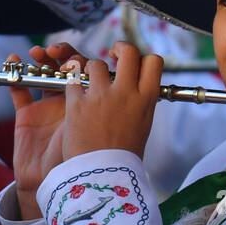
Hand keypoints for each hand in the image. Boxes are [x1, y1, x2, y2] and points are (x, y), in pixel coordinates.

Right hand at [6, 42, 84, 218]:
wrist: (63, 187)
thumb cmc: (85, 159)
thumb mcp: (95, 127)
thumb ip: (99, 105)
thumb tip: (110, 79)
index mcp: (91, 103)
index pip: (89, 72)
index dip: (83, 60)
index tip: (78, 57)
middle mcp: (72, 101)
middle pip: (66, 68)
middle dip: (62, 54)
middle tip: (56, 50)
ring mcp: (48, 107)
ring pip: (43, 74)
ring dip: (40, 60)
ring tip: (37, 53)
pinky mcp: (26, 115)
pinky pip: (18, 90)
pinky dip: (14, 74)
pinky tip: (12, 61)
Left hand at [62, 41, 163, 162]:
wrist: (102, 176)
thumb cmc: (123, 157)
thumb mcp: (142, 127)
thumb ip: (139, 105)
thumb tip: (137, 92)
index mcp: (146, 100)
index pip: (154, 62)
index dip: (143, 58)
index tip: (134, 63)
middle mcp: (126, 93)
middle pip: (128, 52)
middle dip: (119, 48)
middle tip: (113, 53)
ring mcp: (101, 96)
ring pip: (94, 63)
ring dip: (90, 70)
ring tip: (88, 83)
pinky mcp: (77, 103)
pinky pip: (72, 81)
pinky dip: (71, 86)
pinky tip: (73, 95)